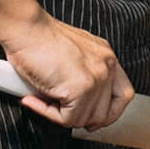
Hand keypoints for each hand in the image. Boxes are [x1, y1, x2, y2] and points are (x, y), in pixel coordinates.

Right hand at [0, 14, 133, 130]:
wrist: (26, 29)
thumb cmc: (39, 38)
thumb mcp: (72, 53)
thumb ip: (82, 73)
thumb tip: (79, 102)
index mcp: (106, 57)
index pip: (123, 95)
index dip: (109, 113)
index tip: (93, 119)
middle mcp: (106, 66)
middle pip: (104, 113)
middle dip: (80, 118)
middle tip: (60, 110)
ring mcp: (96, 78)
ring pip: (84, 119)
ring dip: (61, 115)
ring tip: (44, 99)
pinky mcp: (80, 89)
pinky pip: (66, 119)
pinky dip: (47, 113)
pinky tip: (35, 100)